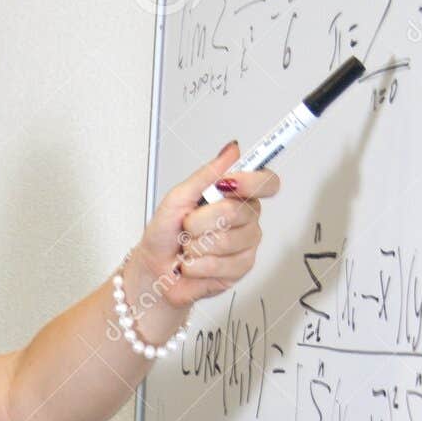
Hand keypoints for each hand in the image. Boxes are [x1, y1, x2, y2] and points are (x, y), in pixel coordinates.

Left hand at [125, 142, 280, 319]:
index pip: (266, 182)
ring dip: (197, 245)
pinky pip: (221, 264)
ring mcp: (245, 243)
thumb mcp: (178, 197)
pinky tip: (195, 263)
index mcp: (236, 194)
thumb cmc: (165, 234)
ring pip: (227, 240)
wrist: (155, 270)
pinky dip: (198, 264)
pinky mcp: (240, 268)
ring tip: (190, 246)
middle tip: (189, 225)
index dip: (252, 181)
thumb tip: (232, 150)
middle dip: (202, 220)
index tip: (227, 183)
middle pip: (238, 211)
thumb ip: (207, 173)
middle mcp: (245, 217)